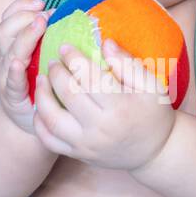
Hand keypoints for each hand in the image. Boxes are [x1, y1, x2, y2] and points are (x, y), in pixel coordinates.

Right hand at [0, 0, 52, 135]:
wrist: (25, 120)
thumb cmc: (42, 86)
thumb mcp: (45, 59)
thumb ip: (54, 40)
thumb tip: (80, 18)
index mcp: (16, 45)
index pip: (10, 18)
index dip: (22, 6)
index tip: (42, 2)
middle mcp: (9, 57)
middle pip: (6, 30)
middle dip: (24, 17)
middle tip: (45, 14)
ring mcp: (7, 76)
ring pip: (9, 52)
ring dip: (25, 36)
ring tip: (39, 25)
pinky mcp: (11, 95)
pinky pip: (11, 81)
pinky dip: (14, 72)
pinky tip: (20, 64)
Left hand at [31, 38, 177, 170]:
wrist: (155, 152)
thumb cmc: (154, 114)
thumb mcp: (152, 86)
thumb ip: (129, 64)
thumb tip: (105, 43)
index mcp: (120, 108)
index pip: (89, 77)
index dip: (73, 59)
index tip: (65, 47)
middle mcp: (100, 128)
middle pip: (68, 95)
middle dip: (55, 73)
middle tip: (52, 62)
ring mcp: (87, 144)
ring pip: (52, 120)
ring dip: (42, 96)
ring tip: (41, 80)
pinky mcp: (79, 154)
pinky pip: (50, 141)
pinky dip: (40, 124)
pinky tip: (41, 108)